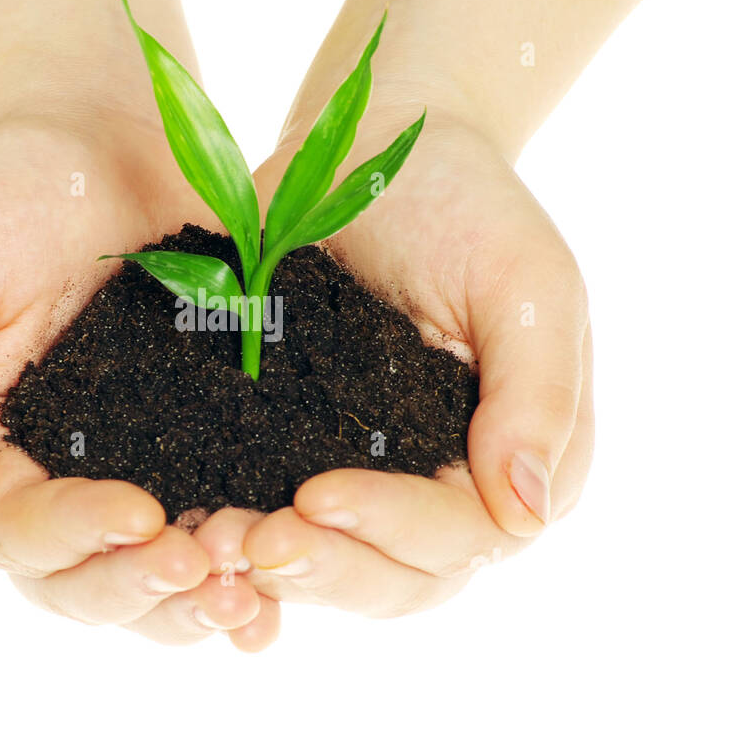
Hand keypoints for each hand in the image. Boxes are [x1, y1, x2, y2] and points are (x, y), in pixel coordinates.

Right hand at [0, 109, 279, 648]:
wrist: (101, 140)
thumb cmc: (1, 197)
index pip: (5, 533)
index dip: (69, 539)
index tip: (141, 515)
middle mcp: (40, 483)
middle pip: (78, 582)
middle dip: (139, 587)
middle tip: (207, 569)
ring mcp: (118, 474)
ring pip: (145, 578)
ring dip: (192, 601)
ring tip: (251, 592)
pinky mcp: (187, 454)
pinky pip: (206, 528)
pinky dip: (237, 570)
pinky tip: (281, 590)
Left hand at [233, 109, 593, 616]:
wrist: (379, 150)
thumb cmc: (470, 205)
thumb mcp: (528, 284)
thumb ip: (538, 396)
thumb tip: (526, 516)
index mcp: (515, 461)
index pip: (464, 534)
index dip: (393, 530)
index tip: (316, 496)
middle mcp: (446, 489)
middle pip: (396, 579)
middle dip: (325, 570)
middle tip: (249, 545)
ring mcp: (371, 478)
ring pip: (333, 565)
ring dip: (275, 569)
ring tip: (210, 546)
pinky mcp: (300, 454)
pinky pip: (274, 514)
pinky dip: (237, 531)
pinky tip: (190, 526)